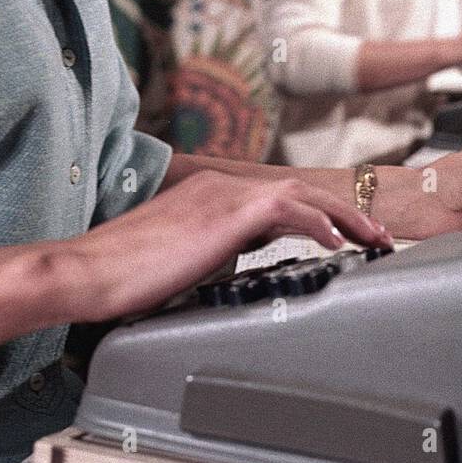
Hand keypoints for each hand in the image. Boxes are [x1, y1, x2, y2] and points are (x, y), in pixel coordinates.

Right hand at [69, 171, 392, 322]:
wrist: (87, 270)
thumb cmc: (120, 276)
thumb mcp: (180, 261)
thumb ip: (212, 255)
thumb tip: (234, 269)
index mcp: (211, 194)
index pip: (278, 199)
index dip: (317, 215)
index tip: (342, 235)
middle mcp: (222, 186)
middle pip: (300, 191)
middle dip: (344, 211)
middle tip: (375, 235)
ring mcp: (226, 194)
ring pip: (304, 195)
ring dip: (346, 216)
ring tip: (374, 238)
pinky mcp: (229, 212)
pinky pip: (292, 210)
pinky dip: (322, 223)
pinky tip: (340, 242)